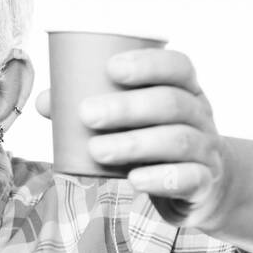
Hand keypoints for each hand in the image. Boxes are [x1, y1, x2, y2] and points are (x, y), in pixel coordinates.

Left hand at [35, 49, 231, 228]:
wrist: (206, 188)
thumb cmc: (159, 142)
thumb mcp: (137, 122)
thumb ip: (96, 108)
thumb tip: (45, 101)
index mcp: (186, 90)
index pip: (177, 67)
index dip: (148, 64)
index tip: (111, 68)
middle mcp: (201, 116)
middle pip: (171, 103)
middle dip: (127, 107)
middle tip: (86, 114)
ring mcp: (207, 150)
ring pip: (178, 140)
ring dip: (134, 144)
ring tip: (97, 150)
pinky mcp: (205, 184)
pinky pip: (189, 179)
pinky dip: (160, 179)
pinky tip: (134, 180)